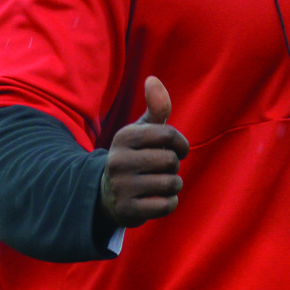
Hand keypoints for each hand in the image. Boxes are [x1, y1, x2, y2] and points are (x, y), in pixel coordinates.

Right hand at [99, 76, 189, 227]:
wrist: (108, 193)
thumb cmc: (135, 156)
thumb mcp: (142, 131)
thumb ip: (155, 108)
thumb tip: (153, 79)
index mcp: (124, 137)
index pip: (168, 135)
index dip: (181, 143)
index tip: (178, 150)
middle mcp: (118, 161)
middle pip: (171, 161)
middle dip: (174, 166)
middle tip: (163, 169)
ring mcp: (121, 187)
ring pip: (170, 184)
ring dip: (173, 185)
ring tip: (161, 184)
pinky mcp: (128, 210)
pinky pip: (166, 205)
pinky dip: (169, 203)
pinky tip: (158, 199)